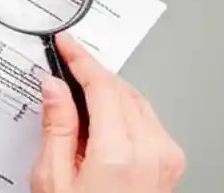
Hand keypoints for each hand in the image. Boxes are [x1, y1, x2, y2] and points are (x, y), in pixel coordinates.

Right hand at [30, 33, 185, 192]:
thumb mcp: (52, 178)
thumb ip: (56, 126)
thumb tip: (55, 87)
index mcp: (118, 154)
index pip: (102, 85)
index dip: (81, 58)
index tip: (67, 44)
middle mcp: (151, 152)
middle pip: (121, 89)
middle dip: (92, 75)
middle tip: (65, 69)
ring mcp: (167, 157)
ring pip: (136, 100)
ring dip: (109, 91)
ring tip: (79, 103)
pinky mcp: (171, 162)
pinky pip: (147, 119)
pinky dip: (124, 110)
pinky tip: (102, 120)